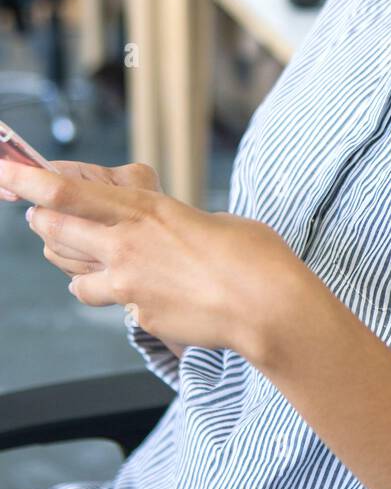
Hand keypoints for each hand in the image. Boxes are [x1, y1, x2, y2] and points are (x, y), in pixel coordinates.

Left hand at [0, 158, 299, 360]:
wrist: (267, 306)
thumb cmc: (253, 256)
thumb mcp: (208, 220)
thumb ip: (172, 221)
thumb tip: (162, 231)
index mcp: (148, 209)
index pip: (68, 192)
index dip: (30, 182)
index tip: (7, 173)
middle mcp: (129, 245)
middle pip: (56, 229)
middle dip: (40, 222)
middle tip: (37, 217)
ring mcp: (130, 284)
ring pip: (75, 276)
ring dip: (79, 269)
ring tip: (97, 265)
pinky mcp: (140, 315)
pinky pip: (115, 305)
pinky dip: (122, 300)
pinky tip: (147, 297)